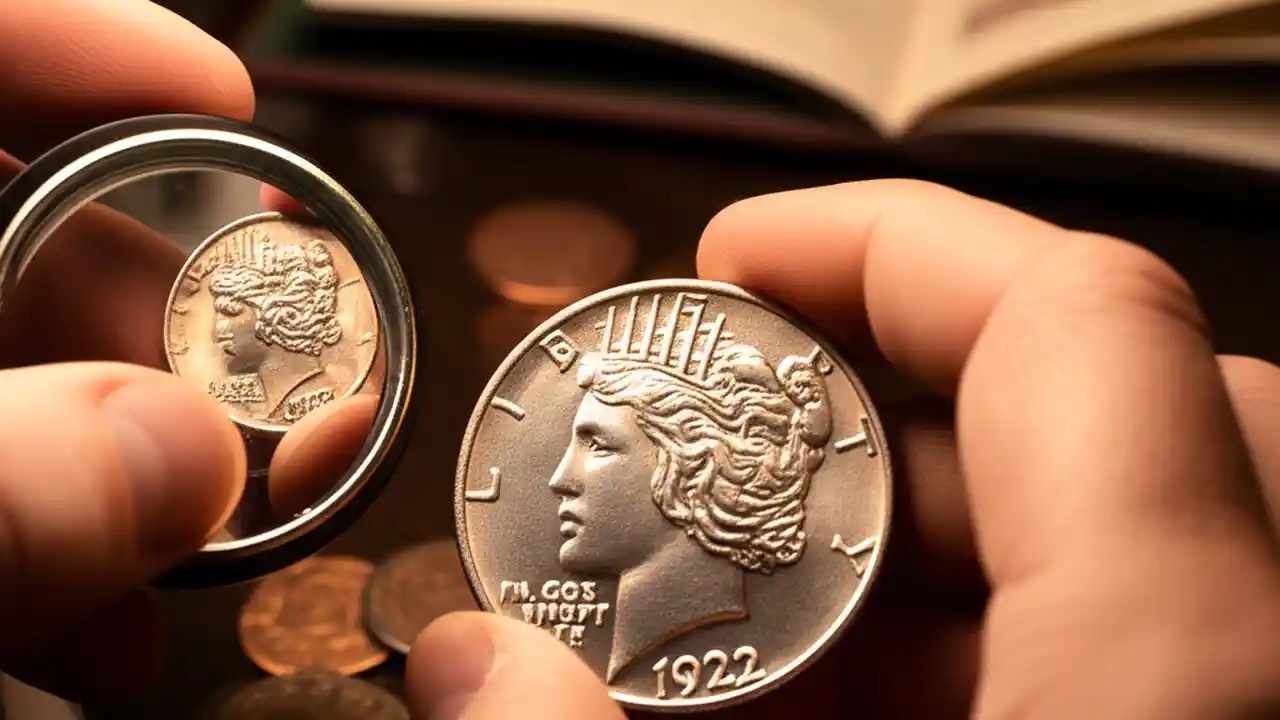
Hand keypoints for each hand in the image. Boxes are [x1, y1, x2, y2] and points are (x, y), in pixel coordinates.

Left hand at [0, 0, 254, 700]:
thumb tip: (176, 455)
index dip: (83, 46)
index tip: (221, 95)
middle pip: (4, 224)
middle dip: (145, 308)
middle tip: (239, 387)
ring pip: (6, 366)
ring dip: (121, 451)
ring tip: (192, 533)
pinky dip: (52, 538)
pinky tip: (96, 626)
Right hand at [406, 180, 1279, 718]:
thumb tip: (477, 670)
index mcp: (1186, 676)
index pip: (1076, 320)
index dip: (884, 241)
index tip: (732, 255)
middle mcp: (1261, 678)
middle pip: (1082, 424)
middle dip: (859, 430)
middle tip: (708, 483)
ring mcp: (1254, 713)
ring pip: (1103, 545)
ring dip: (899, 558)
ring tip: (735, 627)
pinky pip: (1129, 655)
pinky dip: (973, 649)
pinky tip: (832, 714)